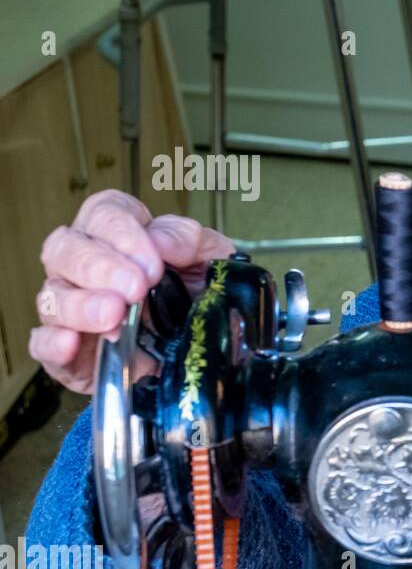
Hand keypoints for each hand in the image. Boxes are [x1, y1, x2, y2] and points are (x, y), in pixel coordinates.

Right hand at [30, 190, 233, 393]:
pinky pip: (42, 345)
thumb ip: (190, 241)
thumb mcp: (212, 260)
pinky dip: (52, 344)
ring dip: (80, 305)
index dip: (121, 232)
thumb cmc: (204, 295)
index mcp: (121, 236)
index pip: (103, 213)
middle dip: (97, 267)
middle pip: (65, 250)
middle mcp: (87, 268)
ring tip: (113, 316)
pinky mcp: (71, 354)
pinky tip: (70, 343)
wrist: (212, 348)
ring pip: (52, 297)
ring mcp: (74, 310)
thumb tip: (160, 239)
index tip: (152, 262)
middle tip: (133, 289)